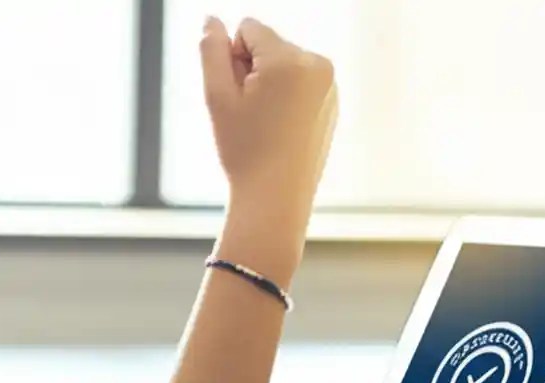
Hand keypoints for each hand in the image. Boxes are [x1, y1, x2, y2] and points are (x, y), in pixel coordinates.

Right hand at [200, 17, 338, 275]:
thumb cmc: (244, 151)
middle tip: (251, 116)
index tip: (239, 96)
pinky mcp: (333, 103)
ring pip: (284, 65)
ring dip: (269, 85)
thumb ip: (211, 51)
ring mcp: (330, 85)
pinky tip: (281, 131)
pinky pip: (299, 85)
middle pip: (268, 45)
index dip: (232, 59)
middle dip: (253, 70)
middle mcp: (318, 66)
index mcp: (290, 60)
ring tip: (266, 125)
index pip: (248, 28)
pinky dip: (286, 99)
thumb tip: (212, 21)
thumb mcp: (217, 97)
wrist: (276, 201)